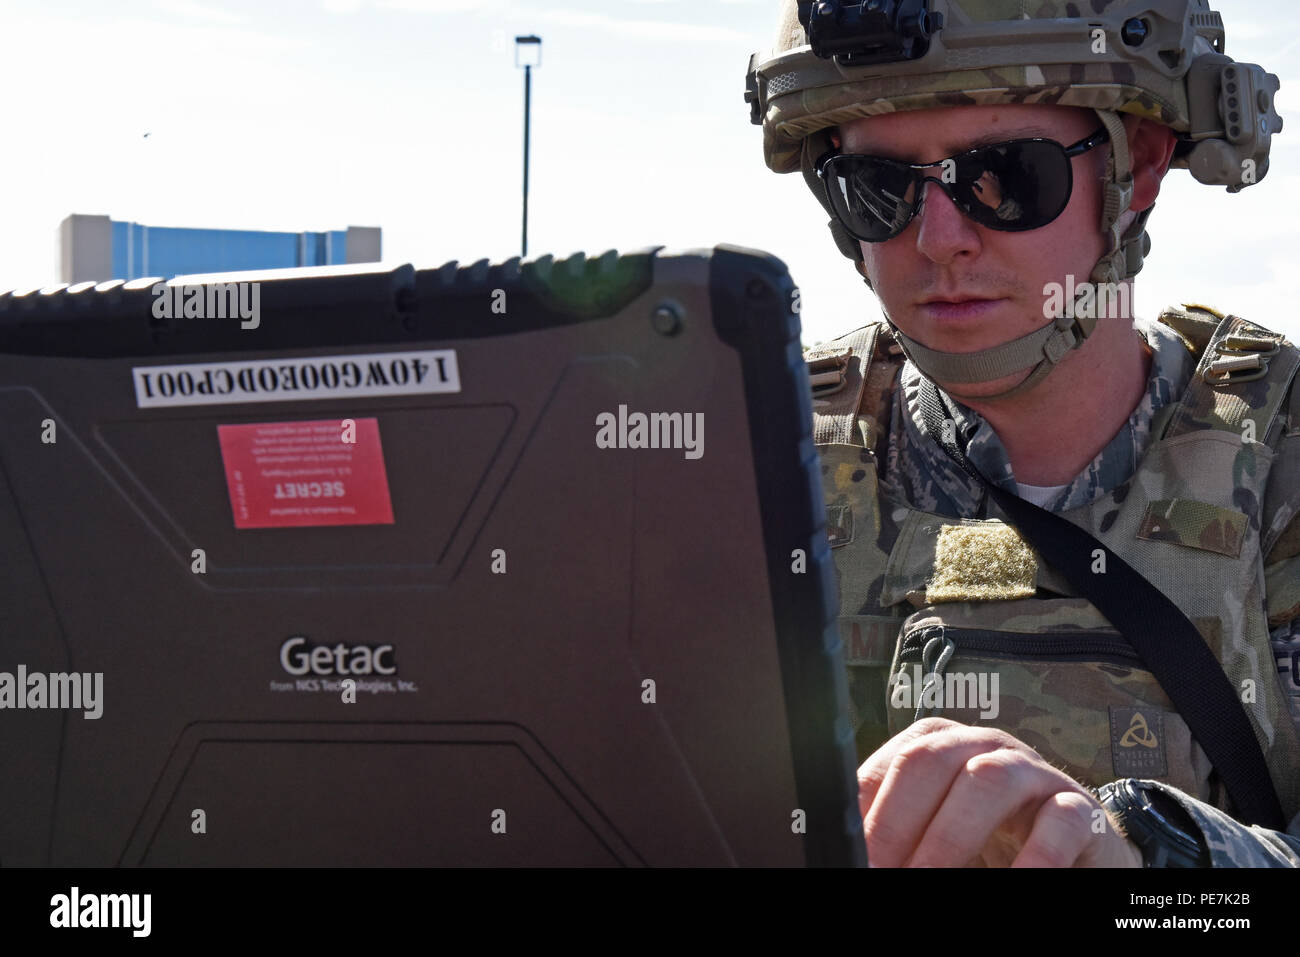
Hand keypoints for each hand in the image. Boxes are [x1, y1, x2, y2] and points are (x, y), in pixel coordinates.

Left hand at [858, 717, 1142, 866]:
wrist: (1073, 850)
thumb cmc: (989, 841)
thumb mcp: (934, 829)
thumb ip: (896, 833)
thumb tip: (853, 854)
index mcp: (939, 744)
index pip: (890, 765)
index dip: (867, 812)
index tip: (855, 856)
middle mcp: (983, 746)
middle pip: (930, 761)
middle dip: (896, 822)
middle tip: (881, 871)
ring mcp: (1034, 772)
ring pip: (987, 781)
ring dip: (950, 837)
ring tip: (928, 880)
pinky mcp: (1081, 809)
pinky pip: (1060, 821)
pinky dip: (1036, 855)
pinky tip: (1016, 882)